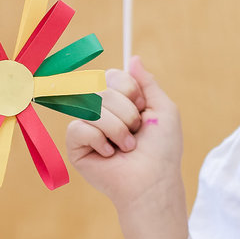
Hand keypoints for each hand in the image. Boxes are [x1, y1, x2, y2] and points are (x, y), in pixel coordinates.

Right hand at [64, 58, 190, 238]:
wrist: (153, 180)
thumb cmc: (162, 149)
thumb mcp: (163, 109)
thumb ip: (148, 83)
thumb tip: (133, 58)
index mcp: (120, 101)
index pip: (112, 76)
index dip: (130, 91)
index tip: (143, 110)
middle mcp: (101, 111)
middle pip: (101, 88)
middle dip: (127, 112)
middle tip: (136, 133)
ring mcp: (87, 127)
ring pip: (91, 106)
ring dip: (117, 128)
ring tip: (126, 147)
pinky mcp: (75, 146)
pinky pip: (78, 127)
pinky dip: (99, 140)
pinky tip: (108, 154)